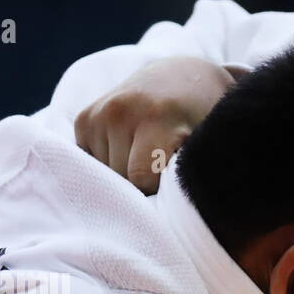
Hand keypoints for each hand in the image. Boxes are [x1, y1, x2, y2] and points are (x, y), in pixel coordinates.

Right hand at [75, 56, 234, 193]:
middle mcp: (121, 110)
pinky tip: (130, 148)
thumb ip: (192, 174)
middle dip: (142, 185)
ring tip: (147, 155)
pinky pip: (92, 164)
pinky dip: (110, 164)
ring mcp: (99, 113)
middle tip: (163, 167)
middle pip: (122, 179)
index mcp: (156, 116)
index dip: (158, 192)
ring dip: (125, 175)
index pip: (140, 179)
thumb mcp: (208, 143)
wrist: (184, 78)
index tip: (173, 186)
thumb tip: (177, 215)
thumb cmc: (204, 119)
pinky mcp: (84, 119)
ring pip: (106, 175)